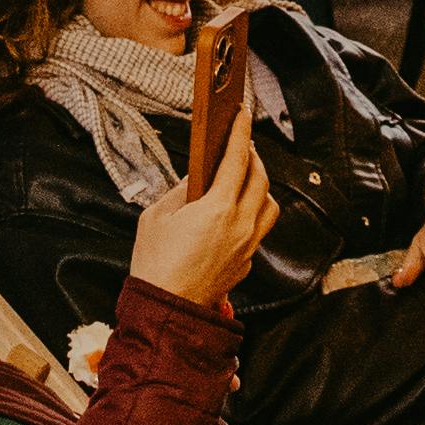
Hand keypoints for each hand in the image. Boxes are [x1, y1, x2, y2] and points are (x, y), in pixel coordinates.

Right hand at [131, 114, 274, 312]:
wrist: (166, 310)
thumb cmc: (155, 264)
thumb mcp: (156, 217)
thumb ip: (179, 192)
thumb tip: (195, 179)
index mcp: (217, 208)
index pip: (237, 160)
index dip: (240, 133)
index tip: (242, 114)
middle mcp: (241, 225)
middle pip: (260, 179)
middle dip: (253, 157)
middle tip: (242, 145)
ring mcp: (247, 245)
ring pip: (269, 205)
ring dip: (260, 186)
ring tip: (245, 177)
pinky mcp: (246, 262)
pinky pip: (259, 230)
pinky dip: (253, 213)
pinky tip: (237, 211)